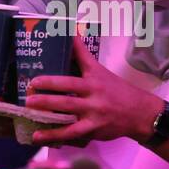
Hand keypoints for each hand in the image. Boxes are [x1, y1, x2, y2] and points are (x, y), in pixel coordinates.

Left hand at [24, 34, 161, 145]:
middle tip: (28, 97)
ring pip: (69, 119)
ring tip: (30, 115)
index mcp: (94, 81)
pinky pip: (72, 134)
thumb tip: (71, 32)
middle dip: (46, 99)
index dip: (53, 80)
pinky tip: (38, 136)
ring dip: (48, 118)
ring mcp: (94, 116)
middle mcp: (94, 98)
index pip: (72, 79)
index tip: (35, 80)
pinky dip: (55, 136)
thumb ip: (83, 55)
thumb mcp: (100, 69)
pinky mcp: (94, 130)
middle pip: (67, 99)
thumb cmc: (117, 89)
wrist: (140, 113)